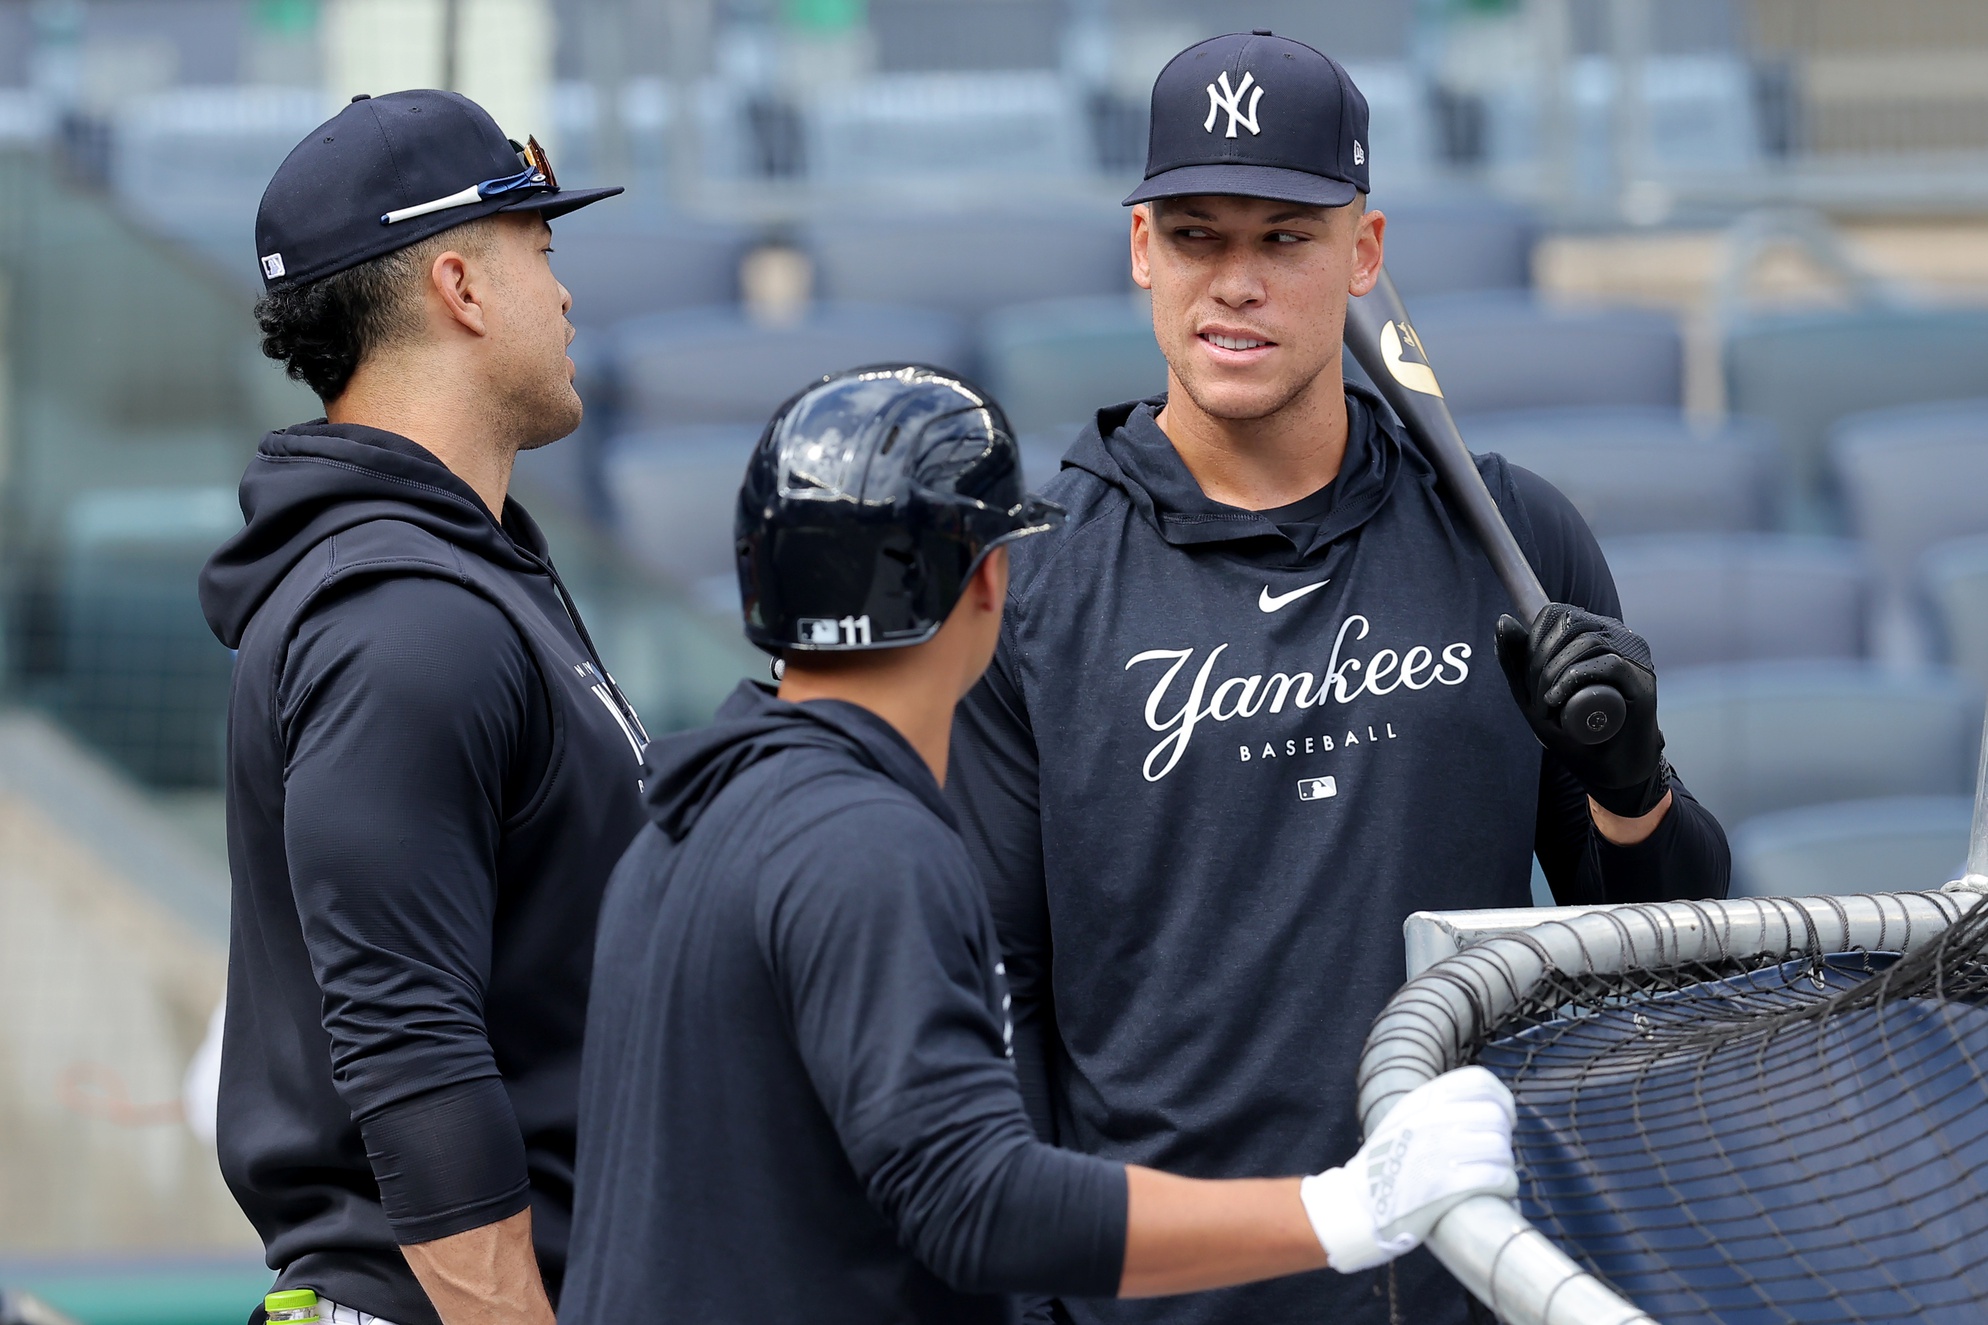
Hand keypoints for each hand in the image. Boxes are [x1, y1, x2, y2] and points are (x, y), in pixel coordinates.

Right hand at [1299, 1066, 1517, 1273]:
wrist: (1360, 1205)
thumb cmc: (1385, 1164)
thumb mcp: (1403, 1119)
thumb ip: (1436, 1105)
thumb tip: (1482, 1104)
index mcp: (1423, 1100)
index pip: (1479, 1082)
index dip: (1502, 1099)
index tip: (1505, 1117)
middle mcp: (1433, 1120)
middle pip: (1495, 1116)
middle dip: (1503, 1136)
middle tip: (1496, 1153)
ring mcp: (1441, 1152)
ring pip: (1501, 1148)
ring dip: (1505, 1163)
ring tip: (1496, 1173)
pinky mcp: (1450, 1186)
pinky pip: (1499, 1177)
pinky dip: (1506, 1184)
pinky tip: (1499, 1190)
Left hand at [1495, 603, 1667, 816]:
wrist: (1610, 770)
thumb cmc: (1574, 731)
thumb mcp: (1533, 695)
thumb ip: (1515, 661)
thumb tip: (1503, 620)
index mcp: (1591, 632)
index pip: (1555, 614)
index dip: (1534, 642)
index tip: (1530, 679)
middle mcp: (1614, 636)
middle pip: (1568, 625)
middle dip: (1541, 661)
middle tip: (1539, 699)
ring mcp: (1632, 656)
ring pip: (1587, 642)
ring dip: (1556, 674)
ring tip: (1549, 704)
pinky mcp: (1643, 679)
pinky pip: (1609, 663)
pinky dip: (1576, 679)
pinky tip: (1558, 700)